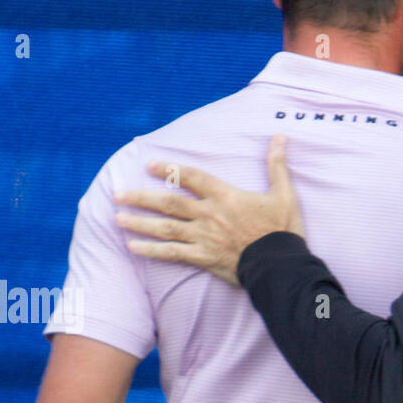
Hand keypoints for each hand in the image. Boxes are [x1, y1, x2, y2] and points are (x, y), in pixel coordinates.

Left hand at [114, 135, 303, 284]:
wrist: (281, 265)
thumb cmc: (283, 230)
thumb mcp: (284, 194)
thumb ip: (277, 165)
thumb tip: (279, 136)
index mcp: (225, 196)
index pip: (191, 177)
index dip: (170, 169)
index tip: (149, 165)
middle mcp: (209, 215)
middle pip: (168, 203)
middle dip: (141, 198)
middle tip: (118, 194)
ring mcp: (203, 237)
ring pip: (165, 228)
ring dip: (139, 222)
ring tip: (117, 218)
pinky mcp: (204, 258)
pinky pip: (172, 253)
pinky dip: (151, 250)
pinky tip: (133, 247)